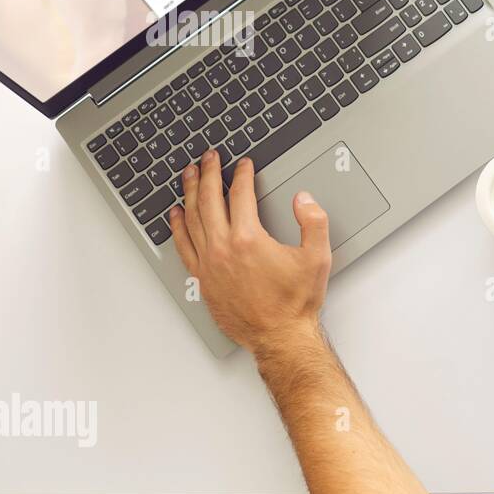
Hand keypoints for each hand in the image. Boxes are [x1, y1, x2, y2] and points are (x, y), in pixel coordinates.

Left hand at [169, 150, 332, 357]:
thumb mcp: (318, 258)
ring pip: (192, 218)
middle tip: (209, 157)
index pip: (241, 195)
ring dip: (190, 192)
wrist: (279, 336)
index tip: (244, 164)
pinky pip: (183, 245)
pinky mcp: (202, 278)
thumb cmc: (295, 303)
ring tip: (189, 174)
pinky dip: (177, 226)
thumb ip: (314, 222)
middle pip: (210, 200)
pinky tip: (176, 214)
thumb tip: (302, 198)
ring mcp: (209, 264)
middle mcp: (223, 248)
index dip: (242, 174)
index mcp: (250, 239)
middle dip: (209, 173)